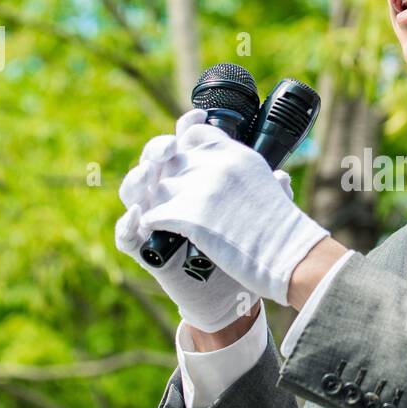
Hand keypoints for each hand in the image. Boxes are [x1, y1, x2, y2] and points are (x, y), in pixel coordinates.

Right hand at [115, 110, 290, 331]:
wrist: (236, 293)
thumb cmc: (243, 247)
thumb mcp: (256, 217)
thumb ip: (265, 196)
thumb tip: (281, 178)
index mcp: (196, 177)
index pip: (185, 143)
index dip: (188, 126)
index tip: (200, 114)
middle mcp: (171, 192)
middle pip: (154, 159)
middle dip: (158, 148)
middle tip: (170, 149)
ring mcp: (155, 218)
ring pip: (133, 189)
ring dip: (137, 178)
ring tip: (150, 175)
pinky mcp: (146, 248)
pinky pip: (125, 234)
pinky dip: (127, 223)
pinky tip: (138, 216)